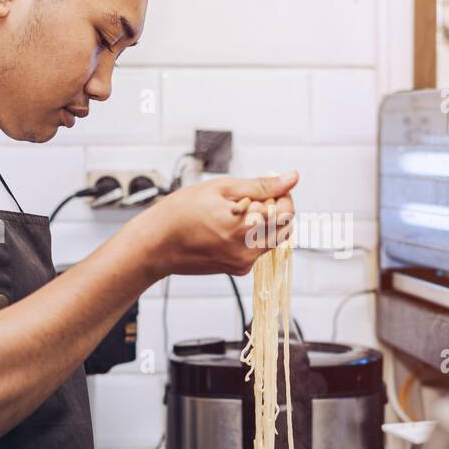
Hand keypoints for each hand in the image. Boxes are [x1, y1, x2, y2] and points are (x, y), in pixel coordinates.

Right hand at [133, 170, 298, 277]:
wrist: (156, 244)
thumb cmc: (181, 212)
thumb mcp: (221, 188)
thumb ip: (261, 186)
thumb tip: (292, 178)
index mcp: (247, 227)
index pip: (288, 211)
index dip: (281, 195)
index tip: (264, 189)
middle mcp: (249, 250)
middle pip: (285, 227)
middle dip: (275, 210)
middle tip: (249, 200)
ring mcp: (244, 263)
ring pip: (273, 240)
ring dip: (265, 224)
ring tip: (236, 214)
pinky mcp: (238, 271)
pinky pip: (257, 251)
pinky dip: (252, 237)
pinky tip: (228, 228)